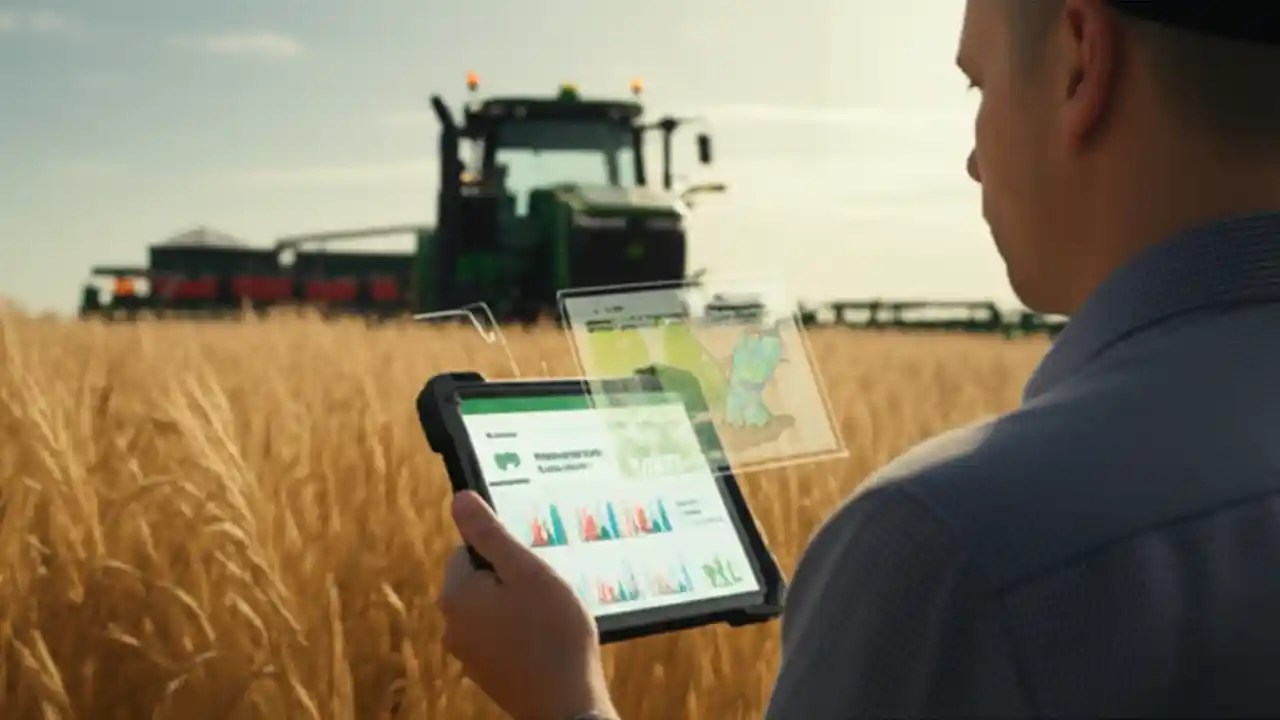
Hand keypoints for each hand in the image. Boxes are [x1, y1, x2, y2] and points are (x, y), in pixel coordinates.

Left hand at [439, 490, 617, 719]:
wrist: (566, 706)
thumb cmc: (552, 633)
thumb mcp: (527, 571)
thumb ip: (490, 534)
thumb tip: (459, 498)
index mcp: (456, 594)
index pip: (469, 550)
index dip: (504, 553)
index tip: (532, 567)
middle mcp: (452, 624)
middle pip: (479, 579)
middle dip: (511, 579)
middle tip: (546, 591)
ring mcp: (468, 653)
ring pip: (492, 609)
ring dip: (517, 607)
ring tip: (551, 617)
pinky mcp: (487, 673)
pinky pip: (500, 636)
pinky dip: (520, 633)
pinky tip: (547, 641)